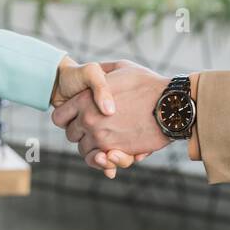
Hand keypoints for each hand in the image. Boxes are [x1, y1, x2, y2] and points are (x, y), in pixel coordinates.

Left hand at [50, 59, 171, 168]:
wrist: (170, 104)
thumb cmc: (148, 84)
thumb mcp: (122, 68)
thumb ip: (104, 73)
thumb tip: (97, 74)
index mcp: (84, 99)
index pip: (59, 117)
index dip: (67, 117)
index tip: (77, 116)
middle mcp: (88, 120)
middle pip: (71, 135)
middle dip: (80, 132)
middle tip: (96, 126)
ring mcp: (101, 137)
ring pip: (84, 151)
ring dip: (93, 147)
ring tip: (107, 138)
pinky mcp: (116, 151)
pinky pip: (101, 161)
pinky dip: (104, 160)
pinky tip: (113, 150)